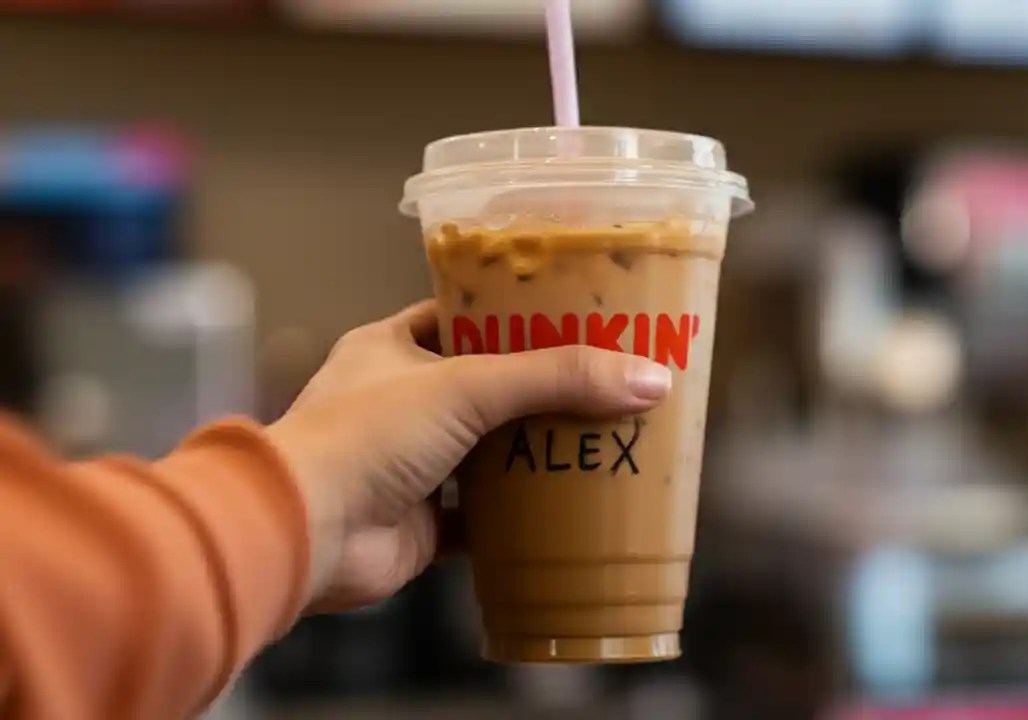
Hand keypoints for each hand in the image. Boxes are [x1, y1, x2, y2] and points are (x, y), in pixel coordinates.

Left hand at [266, 301, 671, 612]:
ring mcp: (407, 467)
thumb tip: (648, 377)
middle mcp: (396, 404)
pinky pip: (481, 519)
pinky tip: (566, 514)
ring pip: (485, 454)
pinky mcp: (418, 524)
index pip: (461, 318)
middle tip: (604, 384)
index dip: (516, 316)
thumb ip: (558, 377)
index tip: (575, 316)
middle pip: (484, 390)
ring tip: (600, 442)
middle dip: (540, 392)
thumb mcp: (468, 386)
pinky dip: (519, 519)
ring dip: (533, 454)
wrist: (305, 534)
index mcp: (390, 350)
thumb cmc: (364, 438)